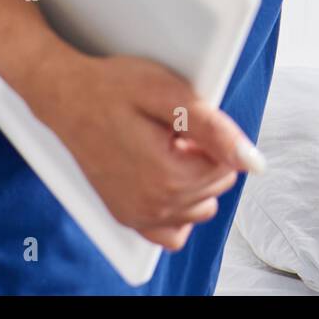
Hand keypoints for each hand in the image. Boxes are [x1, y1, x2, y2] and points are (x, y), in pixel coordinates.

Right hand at [27, 47, 260, 251]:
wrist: (65, 97)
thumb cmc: (113, 88)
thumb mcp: (170, 95)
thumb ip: (217, 131)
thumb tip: (254, 163)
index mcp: (169, 177)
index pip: (229, 166)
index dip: (213, 137)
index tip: (182, 122)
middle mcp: (153, 207)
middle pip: (216, 186)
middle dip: (203, 156)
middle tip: (169, 131)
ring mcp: (138, 217)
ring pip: (200, 206)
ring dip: (192, 178)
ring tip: (163, 148)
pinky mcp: (127, 218)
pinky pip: (173, 230)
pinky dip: (177, 206)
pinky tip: (163, 177)